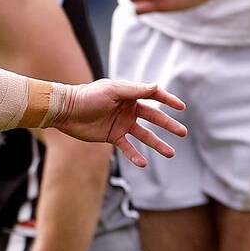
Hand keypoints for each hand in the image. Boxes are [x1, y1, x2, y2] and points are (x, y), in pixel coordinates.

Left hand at [49, 80, 185, 166]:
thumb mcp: (112, 91)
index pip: (153, 96)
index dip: (167, 100)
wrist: (66, 110)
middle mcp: (127, 109)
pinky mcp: (112, 136)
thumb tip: (156, 87)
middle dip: (168, 125)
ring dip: (157, 144)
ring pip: (144, 135)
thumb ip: (134, 90)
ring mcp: (121, 124)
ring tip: (171, 153)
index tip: (181, 107)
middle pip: (153, 118)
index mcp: (128, 95)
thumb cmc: (88, 96)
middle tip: (183, 132)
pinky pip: (127, 147)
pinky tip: (144, 163)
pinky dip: (135, 155)